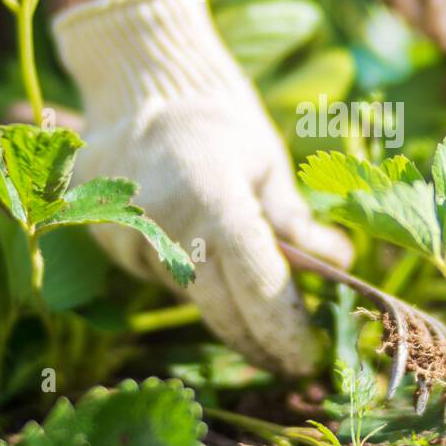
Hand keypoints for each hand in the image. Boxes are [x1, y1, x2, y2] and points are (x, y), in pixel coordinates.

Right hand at [52, 0, 352, 374]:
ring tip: (255, 299)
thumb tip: (339, 260)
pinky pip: (161, 277)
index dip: (287, 330)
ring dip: (226, 306)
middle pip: (221, 311)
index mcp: (215, 199)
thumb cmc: (217, 116)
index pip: (258, 287)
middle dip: (260, 343)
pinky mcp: (106, 242)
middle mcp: (166, 223)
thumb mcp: (266, 161)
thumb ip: (294, 219)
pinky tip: (199, 250)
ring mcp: (129, 235)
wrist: (137, 83)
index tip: (312, 357)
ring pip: (192, 296)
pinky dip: (190, 276)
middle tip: (293, 362)